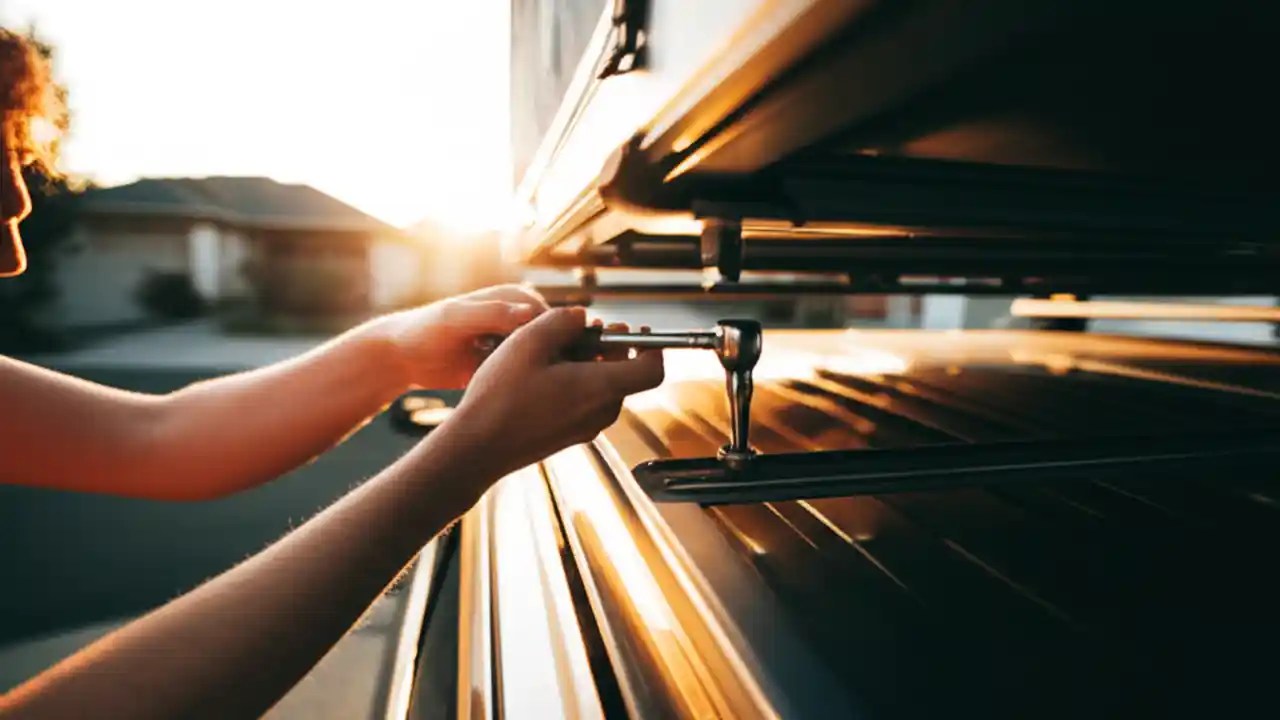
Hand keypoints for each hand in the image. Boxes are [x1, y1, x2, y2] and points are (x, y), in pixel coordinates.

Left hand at [371, 284, 548, 389]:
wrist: (401, 357)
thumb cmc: (424, 329)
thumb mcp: (457, 318)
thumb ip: (493, 313)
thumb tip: (533, 312)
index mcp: (513, 298)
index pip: (550, 317)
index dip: (558, 339)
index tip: (550, 365)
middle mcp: (517, 319)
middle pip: (551, 341)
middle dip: (551, 362)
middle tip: (540, 386)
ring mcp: (511, 344)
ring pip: (540, 361)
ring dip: (538, 377)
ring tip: (524, 394)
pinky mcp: (503, 367)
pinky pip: (522, 378)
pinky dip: (523, 388)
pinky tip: (514, 400)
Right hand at [444, 307, 664, 482]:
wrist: (477, 447)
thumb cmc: (501, 397)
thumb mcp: (529, 342)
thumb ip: (562, 321)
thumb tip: (581, 317)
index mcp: (601, 388)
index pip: (652, 369)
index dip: (651, 346)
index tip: (635, 330)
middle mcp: (601, 412)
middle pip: (625, 374)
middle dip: (608, 348)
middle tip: (579, 331)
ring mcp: (586, 427)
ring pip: (603, 387)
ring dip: (588, 364)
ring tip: (552, 351)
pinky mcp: (569, 435)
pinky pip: (585, 402)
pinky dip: (575, 382)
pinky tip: (542, 374)